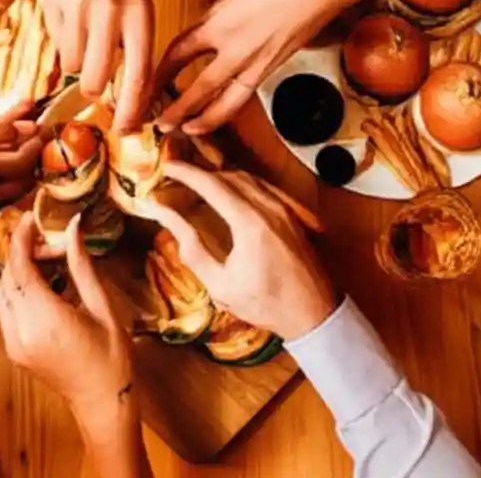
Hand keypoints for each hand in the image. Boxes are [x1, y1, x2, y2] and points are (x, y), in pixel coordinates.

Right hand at [0, 105, 43, 235]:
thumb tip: (25, 126)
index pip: (19, 149)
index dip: (32, 129)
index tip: (38, 110)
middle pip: (21, 169)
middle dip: (34, 148)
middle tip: (38, 125)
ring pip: (13, 181)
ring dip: (25, 162)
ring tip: (26, 137)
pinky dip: (8, 169)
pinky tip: (4, 148)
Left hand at [0, 212, 134, 424]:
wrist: (101, 401)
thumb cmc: (111, 357)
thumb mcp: (102, 307)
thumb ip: (82, 265)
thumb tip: (73, 227)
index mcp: (46, 318)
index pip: (19, 266)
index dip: (21, 237)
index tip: (29, 218)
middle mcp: (22, 330)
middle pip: (6, 276)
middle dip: (24, 254)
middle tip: (52, 245)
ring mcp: (13, 342)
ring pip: (0, 292)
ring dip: (17, 273)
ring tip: (49, 267)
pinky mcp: (13, 350)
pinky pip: (5, 311)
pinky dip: (17, 293)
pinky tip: (45, 291)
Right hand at [43, 0, 153, 131]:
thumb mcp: (142, 16)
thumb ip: (136, 56)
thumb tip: (130, 109)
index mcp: (140, 16)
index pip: (137, 73)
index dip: (130, 107)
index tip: (125, 128)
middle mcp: (109, 9)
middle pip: (94, 77)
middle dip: (94, 90)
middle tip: (95, 84)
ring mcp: (78, 2)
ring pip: (71, 64)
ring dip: (78, 62)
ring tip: (87, 39)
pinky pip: (55, 42)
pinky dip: (64, 41)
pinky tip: (73, 19)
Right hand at [141, 162, 338, 339]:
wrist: (314, 313)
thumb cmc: (265, 304)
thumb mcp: (220, 284)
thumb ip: (191, 248)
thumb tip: (165, 217)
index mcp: (249, 223)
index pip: (212, 184)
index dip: (187, 172)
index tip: (167, 167)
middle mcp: (269, 208)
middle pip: (229, 176)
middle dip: (201, 172)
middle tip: (178, 176)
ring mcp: (284, 209)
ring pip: (248, 178)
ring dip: (220, 175)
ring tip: (198, 182)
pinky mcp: (292, 214)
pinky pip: (263, 187)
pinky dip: (240, 182)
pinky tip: (229, 192)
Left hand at [154, 0, 358, 134]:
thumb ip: (222, 8)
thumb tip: (212, 14)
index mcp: (219, 21)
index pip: (178, 52)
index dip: (159, 71)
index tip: (147, 82)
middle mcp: (233, 46)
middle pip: (195, 85)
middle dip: (174, 106)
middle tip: (156, 121)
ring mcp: (255, 60)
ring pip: (221, 100)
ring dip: (199, 118)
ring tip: (183, 129)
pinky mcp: (273, 68)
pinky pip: (244, 95)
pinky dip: (227, 110)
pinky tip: (217, 116)